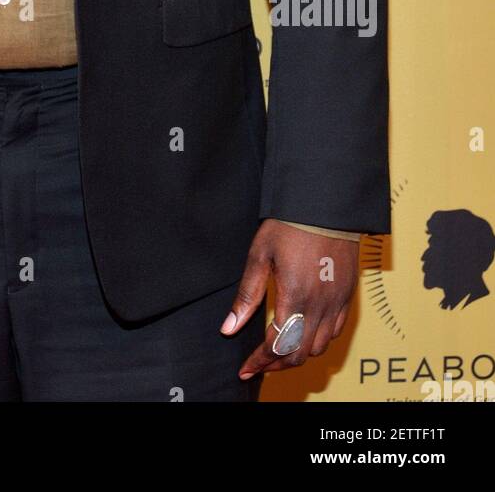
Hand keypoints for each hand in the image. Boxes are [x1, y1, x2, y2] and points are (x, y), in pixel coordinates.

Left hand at [220, 219, 358, 379]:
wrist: (325, 208)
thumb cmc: (290, 226)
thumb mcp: (259, 255)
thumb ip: (247, 295)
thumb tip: (229, 328)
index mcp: (294, 297)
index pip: (277, 345)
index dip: (260, 361)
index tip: (246, 368)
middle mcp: (318, 306)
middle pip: (299, 354)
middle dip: (277, 364)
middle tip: (260, 364)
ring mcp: (336, 303)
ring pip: (319, 348)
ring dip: (297, 355)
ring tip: (279, 352)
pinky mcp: (347, 297)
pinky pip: (335, 332)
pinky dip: (318, 342)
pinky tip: (304, 335)